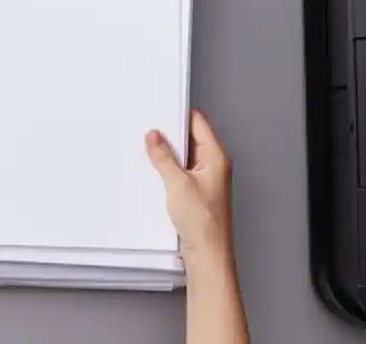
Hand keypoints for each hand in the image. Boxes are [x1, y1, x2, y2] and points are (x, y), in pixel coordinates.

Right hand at [145, 110, 233, 269]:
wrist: (207, 254)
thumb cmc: (204, 223)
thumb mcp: (178, 183)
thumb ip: (164, 157)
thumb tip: (154, 137)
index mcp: (216, 157)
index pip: (198, 123)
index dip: (179, 114)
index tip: (160, 110)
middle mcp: (213, 166)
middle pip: (190, 139)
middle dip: (169, 135)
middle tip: (149, 131)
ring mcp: (205, 180)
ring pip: (184, 157)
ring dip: (167, 155)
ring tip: (149, 152)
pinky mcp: (196, 193)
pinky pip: (180, 173)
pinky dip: (167, 171)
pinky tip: (154, 173)